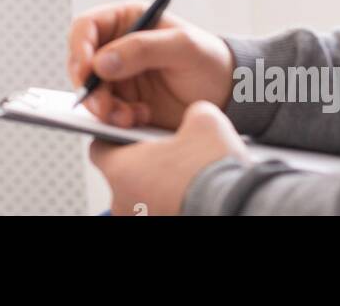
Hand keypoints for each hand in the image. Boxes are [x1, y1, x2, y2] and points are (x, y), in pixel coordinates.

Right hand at [67, 0, 235, 129]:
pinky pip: (105, 112)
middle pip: (81, 63)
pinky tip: (139, 118)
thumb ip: (142, 49)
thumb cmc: (210, 60)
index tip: (86, 70)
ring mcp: (118, 76)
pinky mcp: (124, 102)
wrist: (229, 95)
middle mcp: (117, 47)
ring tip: (128, 117)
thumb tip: (100, 62)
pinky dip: (115, 119)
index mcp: (127, 21)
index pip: (87, 27)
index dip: (79, 47)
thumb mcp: (182, 47)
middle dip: (89, 87)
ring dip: (103, 107)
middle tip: (103, 106)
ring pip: (90, 92)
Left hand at [89, 101, 250, 214]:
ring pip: (141, 197)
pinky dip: (171, 202)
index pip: (99, 149)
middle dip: (142, 164)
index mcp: (121, 170)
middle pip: (122, 175)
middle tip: (167, 154)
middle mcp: (124, 202)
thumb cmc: (213, 170)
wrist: (239, 207)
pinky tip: (194, 195)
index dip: (115, 137)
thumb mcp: (205, 122)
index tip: (131, 132)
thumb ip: (191, 113)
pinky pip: (159, 210)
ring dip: (157, 186)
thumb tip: (195, 116)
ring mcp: (142, 220)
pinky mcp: (162, 227)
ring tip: (185, 176)